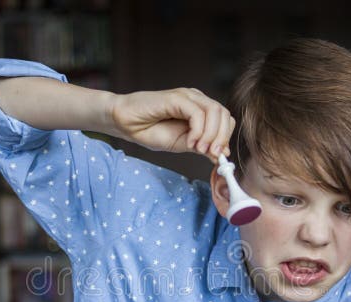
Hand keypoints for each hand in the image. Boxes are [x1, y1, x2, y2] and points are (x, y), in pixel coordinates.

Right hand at [109, 88, 234, 160]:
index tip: (218, 157)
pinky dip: (199, 131)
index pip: (225, 120)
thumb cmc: (150, 130)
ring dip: (212, 135)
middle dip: (222, 138)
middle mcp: (197, 100)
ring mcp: (188, 96)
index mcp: (200, 110)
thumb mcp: (181, 144)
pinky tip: (190, 142)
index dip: (225, 138)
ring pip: (215, 112)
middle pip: (224, 115)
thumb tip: (221, 155)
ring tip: (200, 149)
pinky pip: (197, 113)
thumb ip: (201, 147)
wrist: (125, 122)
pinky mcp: (177, 97)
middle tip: (213, 155)